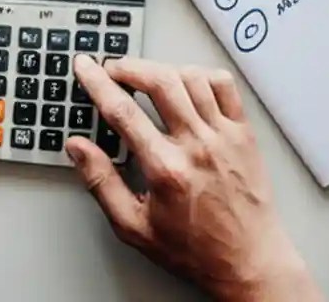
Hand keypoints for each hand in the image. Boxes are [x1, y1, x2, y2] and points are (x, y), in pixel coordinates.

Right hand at [65, 55, 321, 301]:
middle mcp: (197, 146)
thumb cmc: (196, 249)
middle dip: (128, 66)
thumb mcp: (134, 226)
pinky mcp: (244, 134)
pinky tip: (187, 82)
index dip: (97, 82)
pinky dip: (202, 75)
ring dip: (162, 68)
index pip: (122, 111)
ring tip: (145, 75)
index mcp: (166, 169)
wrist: (250, 262)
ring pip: (191, 77)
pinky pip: (225, 86)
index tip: (85, 68)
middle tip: (112, 68)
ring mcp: (224, 136)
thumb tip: (78, 149)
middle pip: (159, 81)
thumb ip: (102, 182)